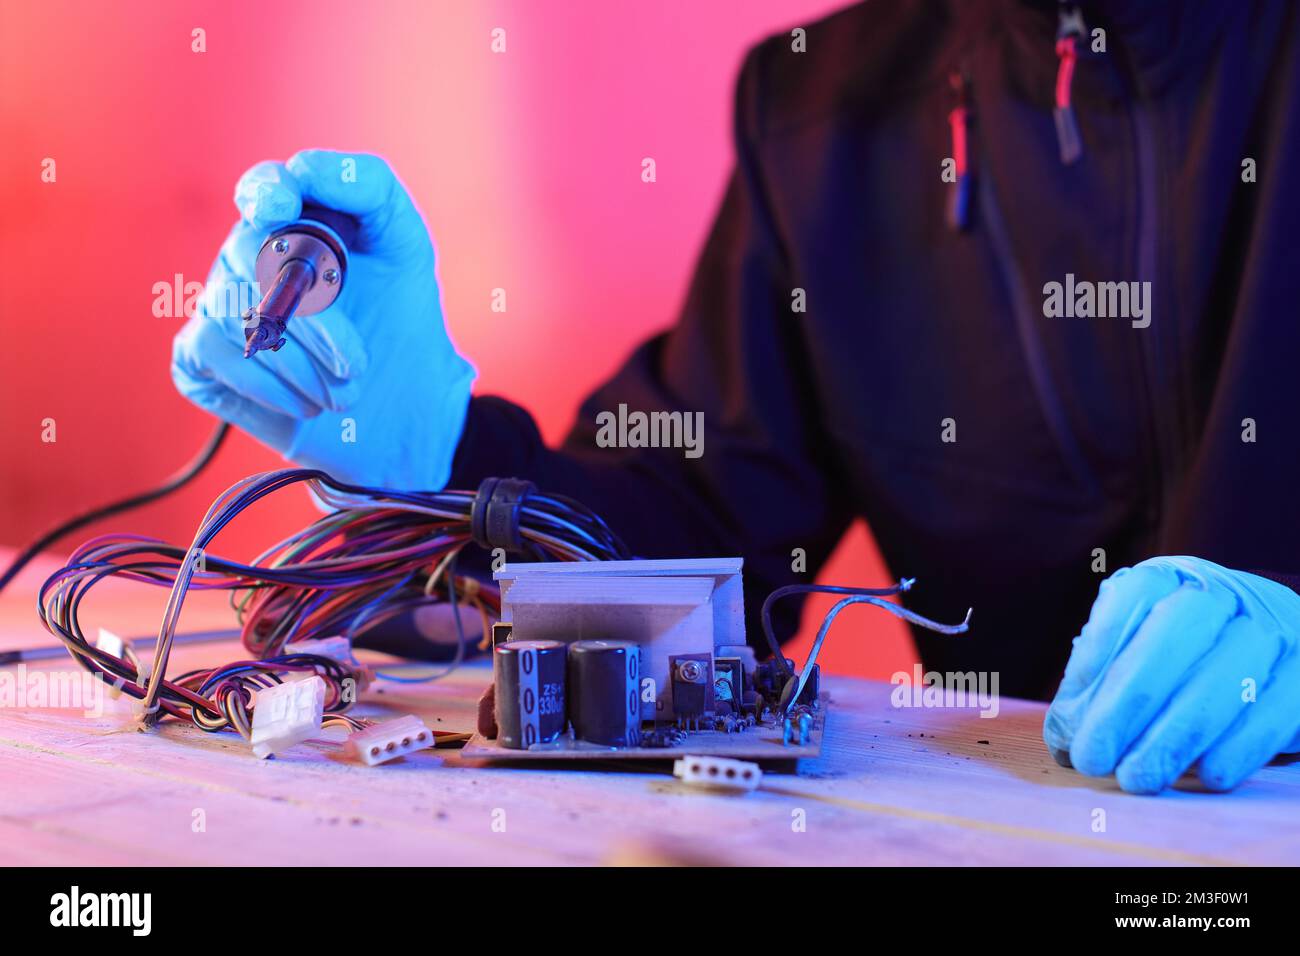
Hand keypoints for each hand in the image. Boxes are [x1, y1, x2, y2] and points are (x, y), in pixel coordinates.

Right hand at [172, 149, 474, 489]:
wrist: (401, 403)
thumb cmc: (400, 316)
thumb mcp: (403, 243)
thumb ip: (368, 186)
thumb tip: (305, 167)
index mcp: (292, 218)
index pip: (264, 188)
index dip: (266, 193)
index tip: (280, 211)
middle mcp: (246, 254)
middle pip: (249, 257)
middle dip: (314, 320)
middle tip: (358, 366)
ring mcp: (217, 302)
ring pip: (231, 313)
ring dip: (300, 365)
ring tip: (345, 393)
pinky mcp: (198, 357)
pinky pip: (206, 353)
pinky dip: (261, 385)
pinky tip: (303, 404)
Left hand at [1043, 556, 1299, 792]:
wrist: (1271, 659)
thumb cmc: (1182, 663)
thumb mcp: (1137, 657)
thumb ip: (1099, 686)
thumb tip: (1065, 737)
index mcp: (1171, 578)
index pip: (1130, 600)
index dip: (1096, 656)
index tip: (1068, 713)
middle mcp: (1225, 593)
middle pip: (1175, 634)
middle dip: (1128, 702)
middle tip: (1093, 757)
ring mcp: (1275, 629)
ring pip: (1227, 676)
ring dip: (1175, 735)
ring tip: (1138, 778)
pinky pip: (1277, 710)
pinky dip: (1239, 748)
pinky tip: (1205, 776)